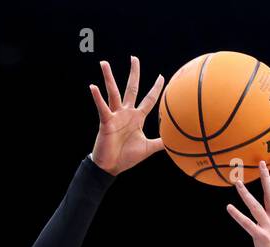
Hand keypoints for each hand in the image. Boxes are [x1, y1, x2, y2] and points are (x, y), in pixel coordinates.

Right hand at [89, 55, 164, 175]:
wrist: (111, 167)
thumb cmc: (127, 157)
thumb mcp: (148, 148)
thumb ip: (161, 143)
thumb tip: (176, 142)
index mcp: (137, 117)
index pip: (149, 99)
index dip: (155, 88)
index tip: (161, 76)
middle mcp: (126, 113)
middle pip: (131, 88)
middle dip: (134, 73)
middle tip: (134, 58)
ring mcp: (115, 116)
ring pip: (113, 93)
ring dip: (109, 78)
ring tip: (104, 63)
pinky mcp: (106, 122)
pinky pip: (102, 108)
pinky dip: (97, 98)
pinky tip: (93, 87)